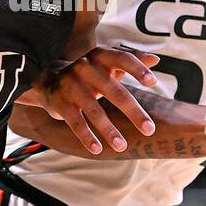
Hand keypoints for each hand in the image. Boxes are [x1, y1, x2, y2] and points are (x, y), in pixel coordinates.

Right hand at [18, 47, 159, 153]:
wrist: (48, 79)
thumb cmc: (89, 72)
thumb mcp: (107, 62)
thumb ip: (131, 59)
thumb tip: (156, 59)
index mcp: (100, 57)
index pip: (122, 59)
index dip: (137, 69)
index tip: (153, 82)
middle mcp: (85, 68)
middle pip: (114, 91)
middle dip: (133, 112)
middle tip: (149, 130)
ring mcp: (72, 86)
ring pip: (94, 111)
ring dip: (109, 131)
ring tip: (122, 146)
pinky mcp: (61, 103)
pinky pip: (76, 122)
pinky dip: (87, 137)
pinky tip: (97, 149)